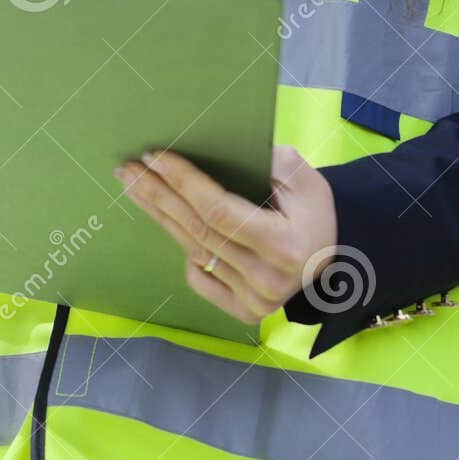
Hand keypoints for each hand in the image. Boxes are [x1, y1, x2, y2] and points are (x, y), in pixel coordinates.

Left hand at [115, 144, 338, 325]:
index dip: (183, 182)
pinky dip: (184, 249)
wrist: (330, 252)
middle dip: (159, 194)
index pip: (218, 211)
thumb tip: (218, 148)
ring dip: (160, 214)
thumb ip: (269, 162)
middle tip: (128, 168)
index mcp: (285, 245)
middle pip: (198, 230)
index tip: (155, 156)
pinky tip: (168, 220)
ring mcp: (254, 301)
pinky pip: (199, 277)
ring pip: (193, 250)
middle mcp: (267, 280)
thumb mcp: (304, 177)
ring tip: (134, 186)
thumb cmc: (313, 208)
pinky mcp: (244, 311)